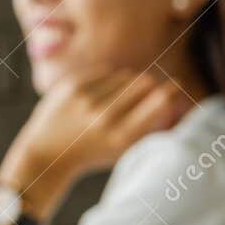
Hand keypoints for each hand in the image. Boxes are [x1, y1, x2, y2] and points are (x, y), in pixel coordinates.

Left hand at [0, 70, 188, 210]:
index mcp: (123, 137)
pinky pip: (106, 71)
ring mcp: (86, 99)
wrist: (47, 153)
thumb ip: (153, 126)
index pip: (161, 100)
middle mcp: (106, 117)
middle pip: (146, 83)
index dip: (173, 90)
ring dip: (130, 84)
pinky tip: (101, 96)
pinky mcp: (72, 85)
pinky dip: (110, 81)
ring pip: (127, 76)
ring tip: (120, 101)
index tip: (176, 88)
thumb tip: (176, 97)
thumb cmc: (95, 153)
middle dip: (152, 86)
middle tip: (151, 92)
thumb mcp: (126, 149)